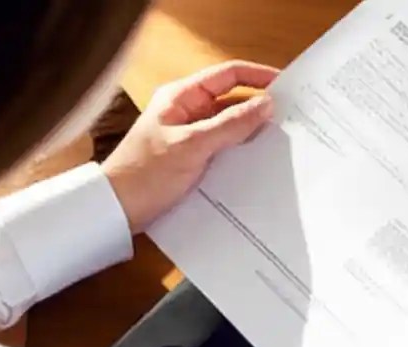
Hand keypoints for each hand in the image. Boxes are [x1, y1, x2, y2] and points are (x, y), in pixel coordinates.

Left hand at [101, 60, 279, 231]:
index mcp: (181, 97)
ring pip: (230, 126)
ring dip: (252, 132)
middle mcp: (186, 111)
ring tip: (281, 140)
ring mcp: (189, 135)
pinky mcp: (192, 158)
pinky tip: (257, 161)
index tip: (286, 85)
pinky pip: (223, 148)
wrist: (117, 210)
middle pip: (231, 100)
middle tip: (291, 117)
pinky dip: (240, 151)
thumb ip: (230, 125)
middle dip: (259, 107)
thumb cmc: (145, 175)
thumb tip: (266, 105)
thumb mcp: (192, 147)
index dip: (258, 76)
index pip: (227, 75)